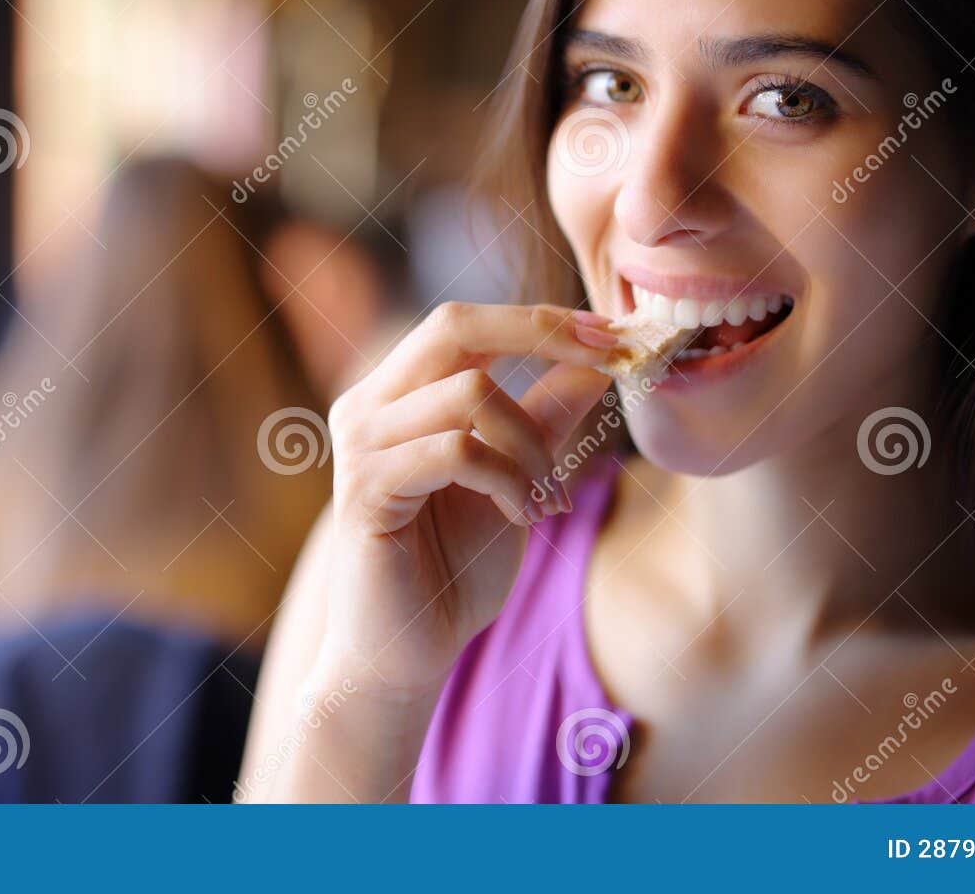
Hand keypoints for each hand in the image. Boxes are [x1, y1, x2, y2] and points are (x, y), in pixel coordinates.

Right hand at [316, 301, 615, 696]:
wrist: (405, 653)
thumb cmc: (452, 570)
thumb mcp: (516, 480)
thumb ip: (543, 420)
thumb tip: (596, 362)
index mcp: (395, 395)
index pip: (464, 322)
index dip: (539, 321)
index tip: (614, 336)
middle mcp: (366, 405)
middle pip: (454, 325)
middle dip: (541, 337)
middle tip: (609, 363)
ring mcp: (360, 444)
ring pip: (470, 392)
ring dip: (532, 444)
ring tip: (549, 498)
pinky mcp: (366, 489)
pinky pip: (458, 450)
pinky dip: (508, 478)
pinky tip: (522, 516)